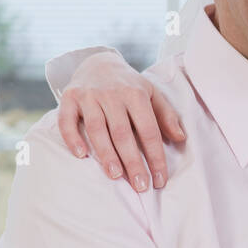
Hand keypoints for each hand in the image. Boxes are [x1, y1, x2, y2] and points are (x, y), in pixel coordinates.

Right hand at [57, 52, 184, 190]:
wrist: (97, 61)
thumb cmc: (128, 85)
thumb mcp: (151, 94)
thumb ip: (166, 115)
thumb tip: (180, 138)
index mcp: (136, 94)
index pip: (148, 130)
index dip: (155, 156)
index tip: (160, 180)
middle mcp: (112, 94)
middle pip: (123, 133)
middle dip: (132, 161)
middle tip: (140, 186)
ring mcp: (89, 96)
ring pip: (97, 128)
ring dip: (106, 153)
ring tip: (115, 175)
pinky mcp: (69, 97)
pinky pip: (67, 120)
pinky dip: (72, 137)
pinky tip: (81, 155)